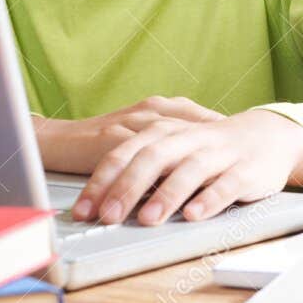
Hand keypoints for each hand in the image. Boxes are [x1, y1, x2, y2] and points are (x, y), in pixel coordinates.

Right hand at [32, 96, 222, 174]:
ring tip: (204, 189)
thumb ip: (173, 145)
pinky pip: (133, 160)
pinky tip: (159, 193)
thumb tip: (206, 165)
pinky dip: (147, 178)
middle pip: (188, 135)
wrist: (54, 138)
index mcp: (163, 109)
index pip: (203, 124)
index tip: (248, 160)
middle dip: (208, 157)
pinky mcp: (107, 137)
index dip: (224, 143)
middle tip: (233, 177)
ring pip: (161, 150)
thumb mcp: (145, 139)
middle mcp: (151, 111)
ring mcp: (130, 122)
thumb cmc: (102, 141)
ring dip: (175, 177)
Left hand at [70, 109, 302, 225]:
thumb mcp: (174, 149)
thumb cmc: (212, 147)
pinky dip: (210, 199)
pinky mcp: (247, 170)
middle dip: (128, 187)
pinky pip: (228, 184)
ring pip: (190, 169)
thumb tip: (102, 201)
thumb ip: (142, 168)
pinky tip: (195, 215)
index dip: (102, 180)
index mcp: (166, 131)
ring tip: (147, 219)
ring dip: (167, 194)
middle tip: (108, 215)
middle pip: (154, 157)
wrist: (269, 135)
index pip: (126, 152)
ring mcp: (220, 153)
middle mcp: (190, 138)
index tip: (84, 210)